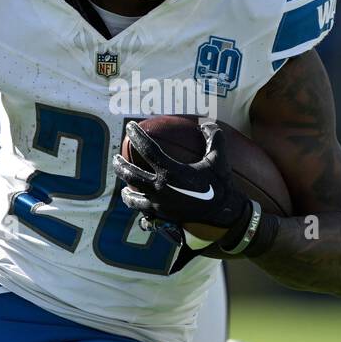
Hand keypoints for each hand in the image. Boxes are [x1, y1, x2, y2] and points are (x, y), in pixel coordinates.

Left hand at [112, 120, 250, 242]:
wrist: (224, 214)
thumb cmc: (220, 185)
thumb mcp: (219, 158)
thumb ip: (214, 137)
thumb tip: (205, 124)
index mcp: (171, 172)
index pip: (147, 149)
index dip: (137, 135)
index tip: (130, 127)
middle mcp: (161, 188)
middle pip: (131, 174)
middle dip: (120, 165)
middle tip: (116, 157)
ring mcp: (159, 205)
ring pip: (133, 197)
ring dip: (125, 189)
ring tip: (123, 186)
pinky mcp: (162, 217)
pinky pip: (144, 213)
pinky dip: (139, 207)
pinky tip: (139, 204)